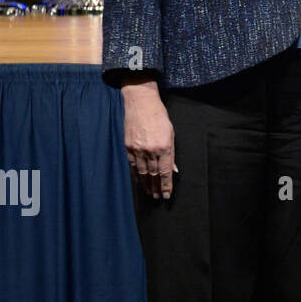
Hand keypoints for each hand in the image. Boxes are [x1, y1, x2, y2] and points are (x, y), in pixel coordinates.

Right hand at [122, 79, 175, 198]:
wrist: (141, 104)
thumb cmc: (159, 117)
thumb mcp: (171, 134)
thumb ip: (171, 154)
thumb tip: (173, 170)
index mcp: (164, 147)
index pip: (165, 172)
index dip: (166, 185)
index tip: (166, 195)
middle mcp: (150, 150)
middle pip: (153, 175)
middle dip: (156, 188)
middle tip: (157, 197)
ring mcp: (137, 149)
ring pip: (142, 172)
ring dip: (146, 184)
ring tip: (149, 193)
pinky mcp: (128, 147)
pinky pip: (132, 165)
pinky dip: (136, 175)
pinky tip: (139, 181)